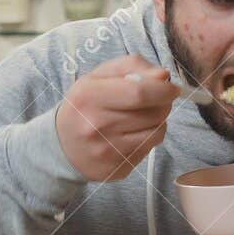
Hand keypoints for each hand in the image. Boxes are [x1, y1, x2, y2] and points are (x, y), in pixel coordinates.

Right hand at [55, 56, 177, 181]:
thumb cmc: (85, 105)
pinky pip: (150, 148)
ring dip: (160, 120)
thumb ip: (131, 66)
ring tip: (145, 115)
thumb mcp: (99, 76)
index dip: (163, 89)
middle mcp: (96, 125)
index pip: (140, 92)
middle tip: (161, 98)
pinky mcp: (116, 168)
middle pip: (153, 112)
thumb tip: (163, 75)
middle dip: (165, 103)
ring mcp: (106, 150)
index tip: (172, 87)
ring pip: (157, 131)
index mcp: (89, 95)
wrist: (61, 146)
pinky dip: (151, 136)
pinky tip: (136, 131)